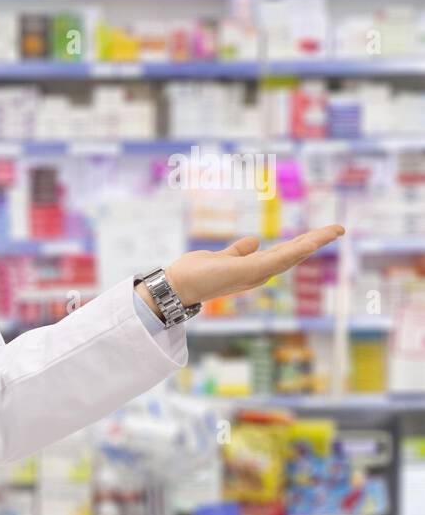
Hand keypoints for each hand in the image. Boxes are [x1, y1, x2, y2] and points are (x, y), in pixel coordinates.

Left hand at [146, 224, 345, 311]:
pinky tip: (310, 242)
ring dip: (313, 243)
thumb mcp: (221, 257)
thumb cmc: (194, 274)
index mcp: (253, 269)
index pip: (283, 253)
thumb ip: (238, 251)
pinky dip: (295, 251)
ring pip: (290, 256)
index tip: (321, 233)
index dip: (303, 243)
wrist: (176, 286)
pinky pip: (277, 259)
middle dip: (316, 241)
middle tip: (338, 229)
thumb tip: (254, 241)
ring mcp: (255, 274)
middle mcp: (258, 274)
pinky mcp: (248, 272)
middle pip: (292, 255)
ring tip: (334, 230)